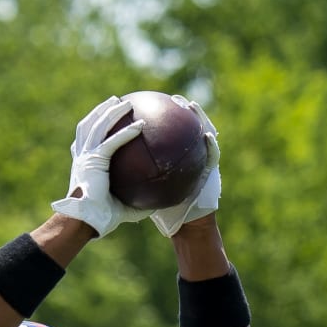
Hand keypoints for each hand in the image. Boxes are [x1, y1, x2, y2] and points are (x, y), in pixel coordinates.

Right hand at [51, 96, 153, 237]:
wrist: (85, 221)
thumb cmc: (101, 219)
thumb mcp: (123, 207)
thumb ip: (139, 202)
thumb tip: (159, 203)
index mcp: (83, 165)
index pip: (86, 141)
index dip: (93, 126)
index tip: (104, 119)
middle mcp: (82, 157)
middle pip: (89, 125)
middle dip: (101, 111)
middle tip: (116, 102)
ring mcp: (85, 157)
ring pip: (98, 126)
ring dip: (111, 112)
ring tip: (124, 103)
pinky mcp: (93, 161)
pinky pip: (112, 142)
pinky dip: (126, 132)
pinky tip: (140, 126)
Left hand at [151, 96, 220, 237]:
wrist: (186, 227)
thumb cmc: (165, 212)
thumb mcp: (148, 190)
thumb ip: (139, 175)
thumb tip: (112, 162)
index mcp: (176, 158)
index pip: (172, 134)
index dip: (166, 118)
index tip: (156, 105)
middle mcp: (191, 157)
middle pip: (189, 129)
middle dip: (184, 111)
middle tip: (175, 99)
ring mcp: (203, 162)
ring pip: (206, 135)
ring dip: (202, 120)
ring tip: (193, 107)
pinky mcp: (213, 172)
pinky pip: (213, 156)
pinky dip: (212, 146)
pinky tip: (209, 136)